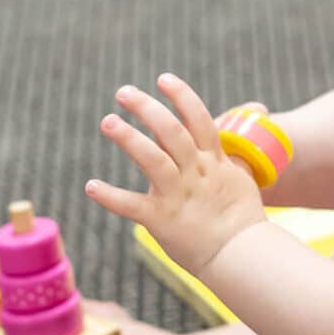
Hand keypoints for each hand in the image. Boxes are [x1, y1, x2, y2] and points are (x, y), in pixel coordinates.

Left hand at [86, 73, 265, 275]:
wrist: (241, 255)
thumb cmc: (242, 220)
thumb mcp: (241, 180)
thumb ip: (230, 158)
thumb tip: (240, 146)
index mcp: (213, 162)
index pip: (199, 119)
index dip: (181, 96)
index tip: (163, 78)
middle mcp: (195, 173)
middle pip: (171, 131)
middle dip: (147, 108)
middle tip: (123, 92)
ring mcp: (178, 195)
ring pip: (152, 158)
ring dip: (129, 137)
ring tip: (108, 121)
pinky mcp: (162, 219)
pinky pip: (132, 206)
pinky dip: (110, 196)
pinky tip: (91, 186)